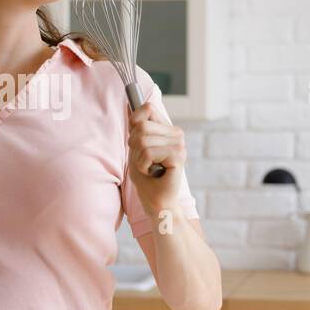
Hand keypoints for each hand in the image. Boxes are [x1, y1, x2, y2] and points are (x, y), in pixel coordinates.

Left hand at [127, 101, 186, 218]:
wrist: (157, 203)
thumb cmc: (147, 178)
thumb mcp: (137, 148)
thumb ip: (136, 128)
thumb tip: (130, 106)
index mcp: (168, 129)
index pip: (147, 108)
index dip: (134, 124)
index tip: (137, 143)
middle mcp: (177, 134)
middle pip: (141, 126)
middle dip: (134, 147)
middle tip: (144, 162)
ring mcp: (179, 145)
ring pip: (142, 140)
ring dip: (138, 159)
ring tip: (149, 169)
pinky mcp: (178, 156)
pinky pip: (148, 152)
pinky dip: (142, 165)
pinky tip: (152, 173)